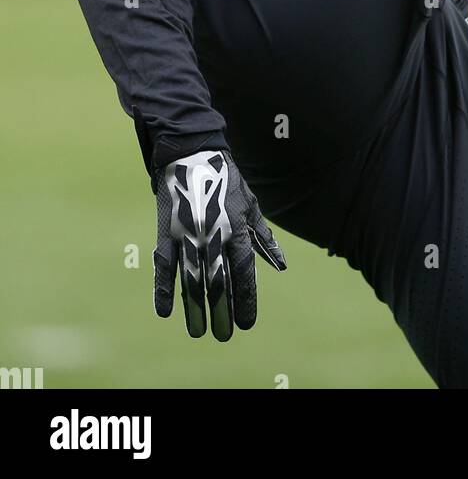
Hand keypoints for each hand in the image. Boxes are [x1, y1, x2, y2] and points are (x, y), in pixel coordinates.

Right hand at [153, 148, 285, 340]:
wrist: (192, 155)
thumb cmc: (227, 182)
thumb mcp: (251, 206)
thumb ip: (263, 238)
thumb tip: (281, 266)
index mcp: (236, 228)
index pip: (244, 273)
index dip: (245, 300)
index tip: (247, 324)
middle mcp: (213, 234)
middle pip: (218, 282)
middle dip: (221, 312)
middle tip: (224, 336)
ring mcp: (188, 234)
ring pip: (191, 279)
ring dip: (195, 309)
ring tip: (198, 332)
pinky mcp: (166, 232)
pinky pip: (164, 266)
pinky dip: (163, 290)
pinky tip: (165, 312)